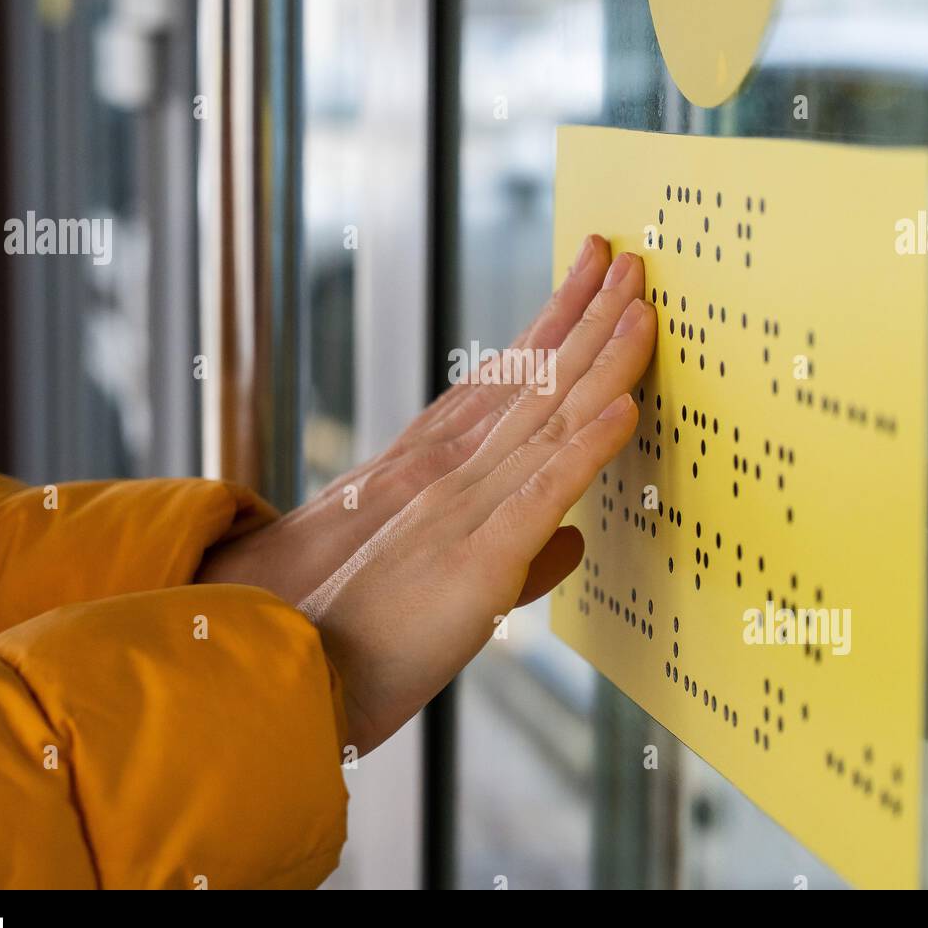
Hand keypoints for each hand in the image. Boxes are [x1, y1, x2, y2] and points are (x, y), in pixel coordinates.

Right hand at [197, 233, 615, 604]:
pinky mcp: (478, 562)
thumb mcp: (434, 573)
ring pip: (546, 420)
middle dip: (587, 317)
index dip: (552, 324)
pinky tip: (625, 409)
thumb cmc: (352, 627)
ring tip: (642, 309)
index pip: (505, 380)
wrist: (286, 666)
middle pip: (533, 382)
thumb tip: (575, 541)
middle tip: (628, 261)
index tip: (586, 277)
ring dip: (600, 361)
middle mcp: (448, 471)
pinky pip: (540, 495)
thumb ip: (513, 552)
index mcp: (431, 467)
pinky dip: (585, 449)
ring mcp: (462, 508)